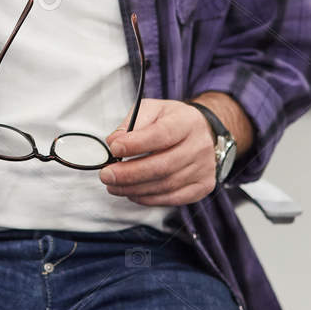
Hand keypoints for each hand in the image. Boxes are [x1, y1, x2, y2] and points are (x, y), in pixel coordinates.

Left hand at [101, 99, 218, 206]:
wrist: (204, 132)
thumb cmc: (172, 121)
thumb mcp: (153, 110)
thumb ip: (131, 123)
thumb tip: (113, 143)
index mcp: (187, 122)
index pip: (162, 135)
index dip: (136, 144)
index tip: (114, 149)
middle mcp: (200, 146)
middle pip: (162, 166)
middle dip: (129, 174)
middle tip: (106, 175)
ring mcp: (204, 168)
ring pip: (165, 185)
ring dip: (135, 188)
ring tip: (114, 186)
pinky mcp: (203, 186)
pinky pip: (172, 198)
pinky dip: (148, 198)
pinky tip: (132, 193)